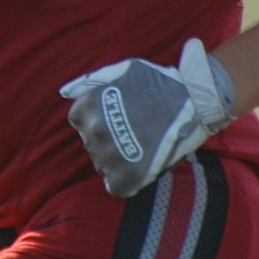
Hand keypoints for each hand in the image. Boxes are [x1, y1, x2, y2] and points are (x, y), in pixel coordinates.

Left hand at [58, 38, 236, 197]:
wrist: (192, 98)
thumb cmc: (157, 82)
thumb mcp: (119, 71)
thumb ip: (90, 83)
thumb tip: (65, 92)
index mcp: (87, 107)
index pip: (80, 123)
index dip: (99, 123)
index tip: (117, 122)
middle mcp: (94, 131)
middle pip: (92, 145)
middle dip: (109, 141)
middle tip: (135, 134)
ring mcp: (109, 154)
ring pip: (103, 165)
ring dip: (118, 160)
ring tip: (141, 148)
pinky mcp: (127, 175)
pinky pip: (116, 186)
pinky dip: (126, 181)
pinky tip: (140, 168)